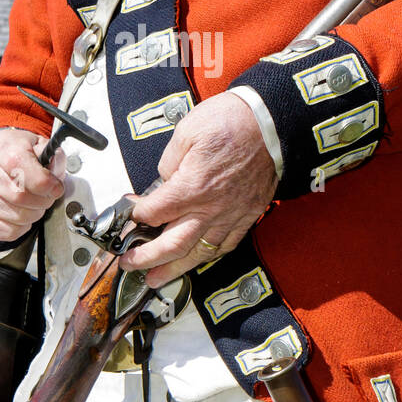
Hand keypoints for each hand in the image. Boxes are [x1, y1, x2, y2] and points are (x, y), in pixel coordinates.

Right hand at [0, 129, 64, 243]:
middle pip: (20, 196)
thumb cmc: (16, 156)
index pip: (20, 166)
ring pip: (17, 216)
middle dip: (42, 201)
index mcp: (2, 146)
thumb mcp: (38, 146)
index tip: (55, 187)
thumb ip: (52, 157)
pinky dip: (20, 227)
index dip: (44, 182)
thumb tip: (56, 171)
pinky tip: (18, 213)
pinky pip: (8, 231)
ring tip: (31, 204)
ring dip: (33, 214)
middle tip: (45, 197)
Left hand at [118, 93, 277, 287]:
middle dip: (146, 259)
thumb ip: (169, 162)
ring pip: (200, 252)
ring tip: (157, 279)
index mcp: (191, 187)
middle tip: (129, 265)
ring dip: (175, 269)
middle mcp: (210, 208)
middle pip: (172, 244)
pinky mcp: (248, 214)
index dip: (136, 217)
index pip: (155, 213)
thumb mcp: (186, 132)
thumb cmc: (232, 122)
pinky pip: (227, 244)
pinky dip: (209, 256)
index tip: (130, 217)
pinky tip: (198, 260)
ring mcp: (231, 214)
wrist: (272, 124)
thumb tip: (163, 180)